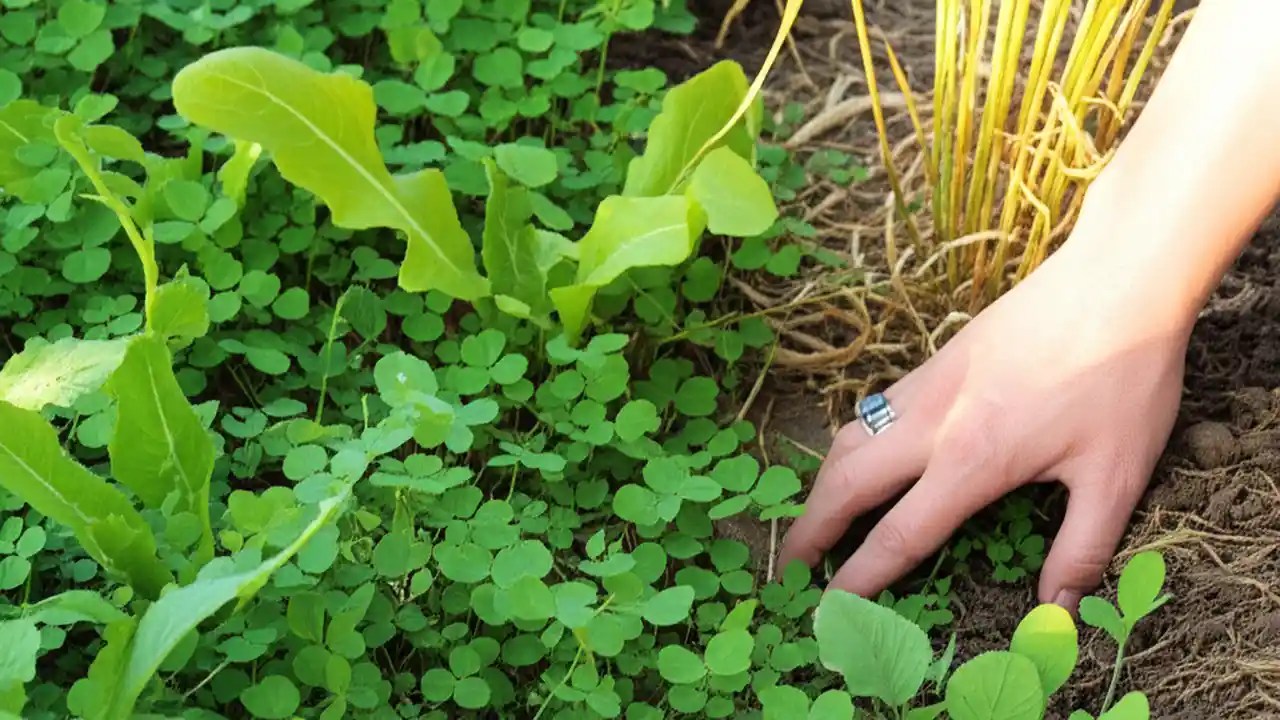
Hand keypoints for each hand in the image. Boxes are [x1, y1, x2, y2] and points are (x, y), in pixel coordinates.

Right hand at [777, 236, 1191, 609]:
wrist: (1114, 281)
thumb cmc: (1123, 379)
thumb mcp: (1116, 475)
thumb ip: (1082, 549)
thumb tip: (1061, 612)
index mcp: (971, 461)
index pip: (897, 535)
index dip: (858, 579)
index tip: (830, 611)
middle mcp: (931, 424)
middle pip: (844, 485)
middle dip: (809, 532)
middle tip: (790, 572)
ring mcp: (925, 388)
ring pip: (847, 442)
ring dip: (822, 489)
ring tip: (814, 523)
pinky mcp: (933, 363)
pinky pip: (870, 413)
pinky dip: (847, 450)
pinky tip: (861, 465)